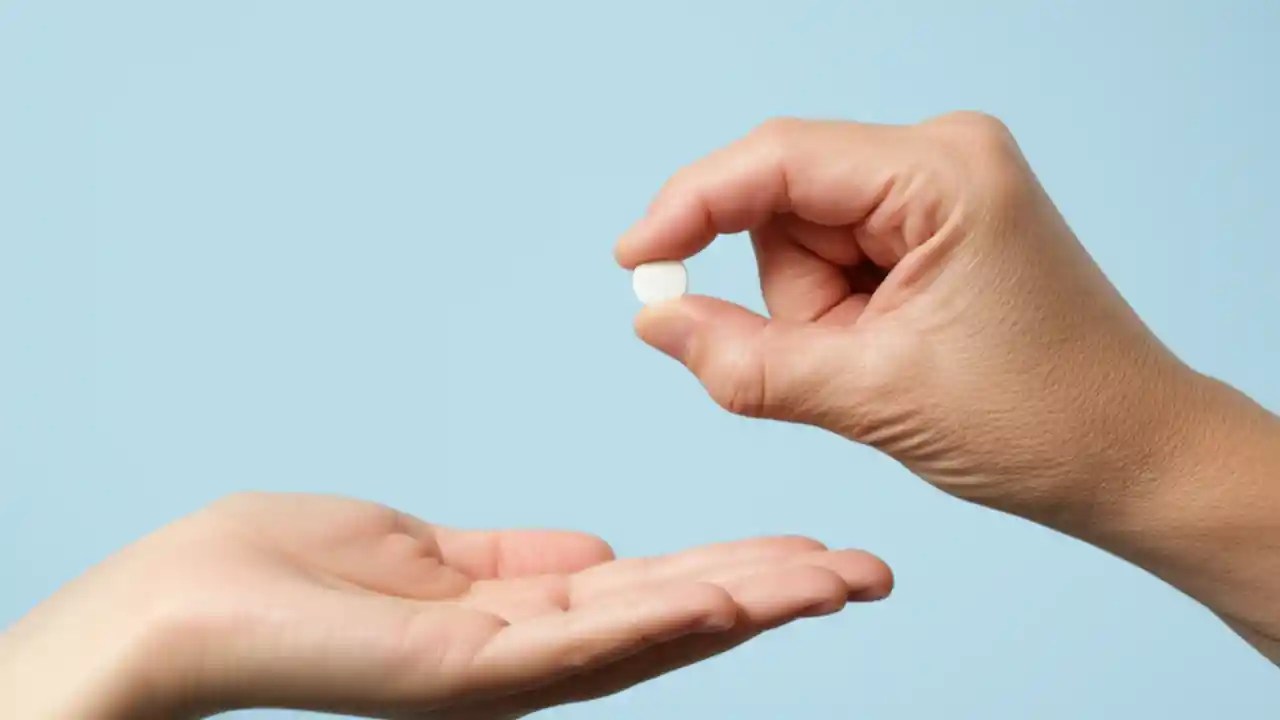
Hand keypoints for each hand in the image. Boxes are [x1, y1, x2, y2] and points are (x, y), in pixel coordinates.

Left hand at [0, 492, 891, 718]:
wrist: (184, 606)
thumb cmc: (284, 572)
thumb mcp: (423, 550)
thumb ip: (518, 560)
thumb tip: (606, 550)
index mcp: (520, 615)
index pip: (653, 591)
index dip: (738, 572)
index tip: (814, 548)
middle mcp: (527, 654)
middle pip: (672, 618)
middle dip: (773, 594)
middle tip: (871, 572)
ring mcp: (499, 670)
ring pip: (647, 636)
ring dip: (745, 607)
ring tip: (833, 580)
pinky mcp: (459, 672)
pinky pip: (573, 646)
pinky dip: (657, 624)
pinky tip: (724, 603)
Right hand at [615, 113, 1279, 658]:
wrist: (1132, 458)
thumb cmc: (1041, 422)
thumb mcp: (874, 398)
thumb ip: (746, 361)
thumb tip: (653, 320)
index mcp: (942, 172)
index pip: (777, 161)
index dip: (691, 207)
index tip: (633, 260)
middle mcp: (941, 158)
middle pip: (785, 206)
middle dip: (787, 295)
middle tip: (837, 364)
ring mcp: (938, 190)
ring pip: (802, 240)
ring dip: (814, 314)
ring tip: (884, 367)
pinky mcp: (931, 227)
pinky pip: (834, 259)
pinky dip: (834, 316)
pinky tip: (891, 353)